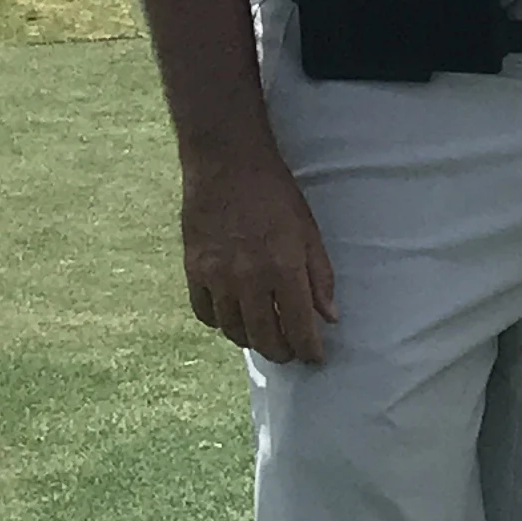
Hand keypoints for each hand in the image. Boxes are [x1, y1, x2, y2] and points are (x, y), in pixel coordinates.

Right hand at [180, 135, 337, 363]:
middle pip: (264, 337)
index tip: (315, 357)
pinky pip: (205, 313)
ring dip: (251, 340)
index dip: (309, 350)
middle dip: (282, 352)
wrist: (226, 162)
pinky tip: (233, 317)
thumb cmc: (275, 193)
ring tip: (264, 337)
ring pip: (233, 330)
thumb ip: (319, 277)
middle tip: (291, 352)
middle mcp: (249, 278)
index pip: (298, 327)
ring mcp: (217, 276)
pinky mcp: (193, 269)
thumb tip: (328, 316)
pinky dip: (220, 322)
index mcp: (284, 267)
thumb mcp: (309, 231)